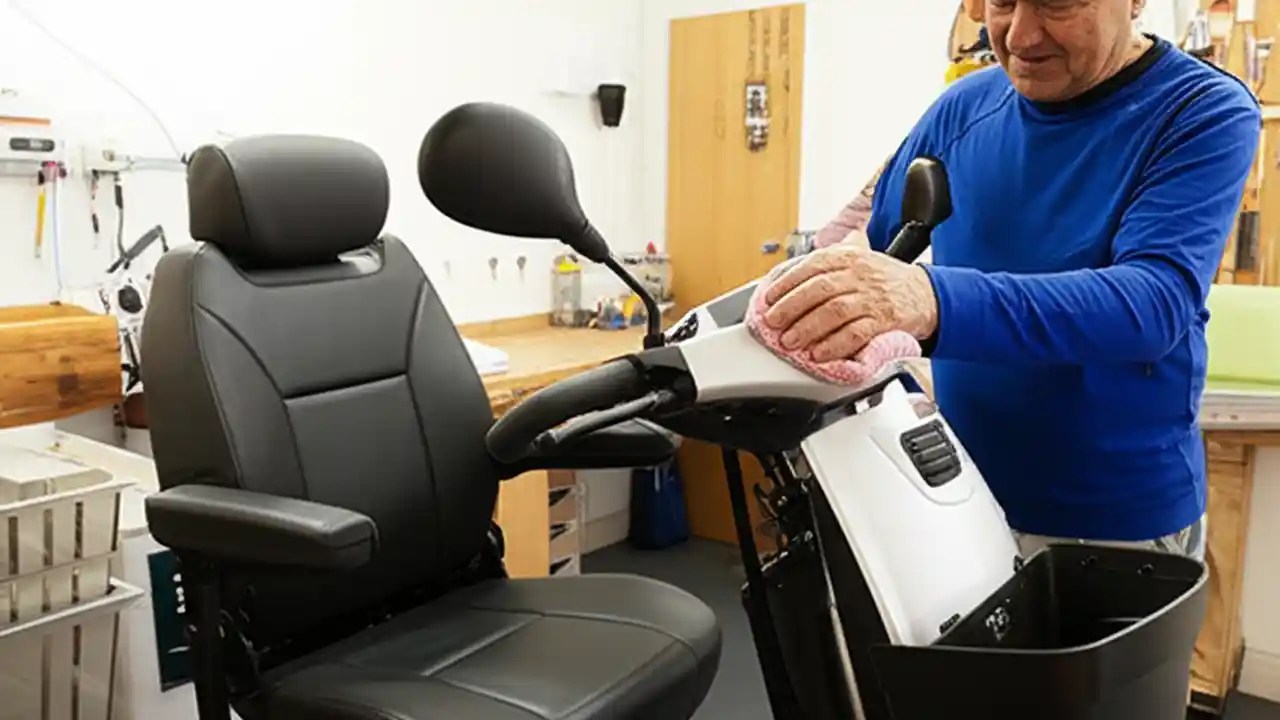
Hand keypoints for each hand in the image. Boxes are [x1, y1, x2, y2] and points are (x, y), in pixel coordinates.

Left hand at [762, 245, 937, 361]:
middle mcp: (859, 275)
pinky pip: (855, 334)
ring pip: (834, 312)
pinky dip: (834, 345)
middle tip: (773, 323)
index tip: (768, 298)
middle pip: (818, 290)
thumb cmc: (883, 281)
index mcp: (848, 257)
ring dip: (807, 328)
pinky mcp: (884, 321)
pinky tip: (819, 354)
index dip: (786, 283)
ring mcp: (872, 298)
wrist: (926, 294)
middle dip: (790, 307)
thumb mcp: (857, 260)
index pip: (811, 266)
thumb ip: (826, 267)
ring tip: (790, 341)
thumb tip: (785, 280)